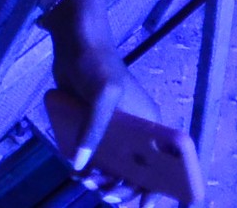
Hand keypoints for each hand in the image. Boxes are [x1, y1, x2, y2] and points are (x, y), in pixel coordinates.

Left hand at [46, 6, 192, 190]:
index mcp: (150, 126)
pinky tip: (77, 170)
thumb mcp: (103, 94)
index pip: (162, 166)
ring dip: (102, 180)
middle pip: (135, 173)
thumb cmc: (98, 65)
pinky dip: (86, 166)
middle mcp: (135, 133)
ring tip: (88, 181)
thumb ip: (95, 128)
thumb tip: (82, 164)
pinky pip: (93, 156)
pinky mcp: (92, 129)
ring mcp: (113, 133)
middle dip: (122, 188)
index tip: (144, 207)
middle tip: (105, 193)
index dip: (157, 189)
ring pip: (113, 168)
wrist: (74, 45)